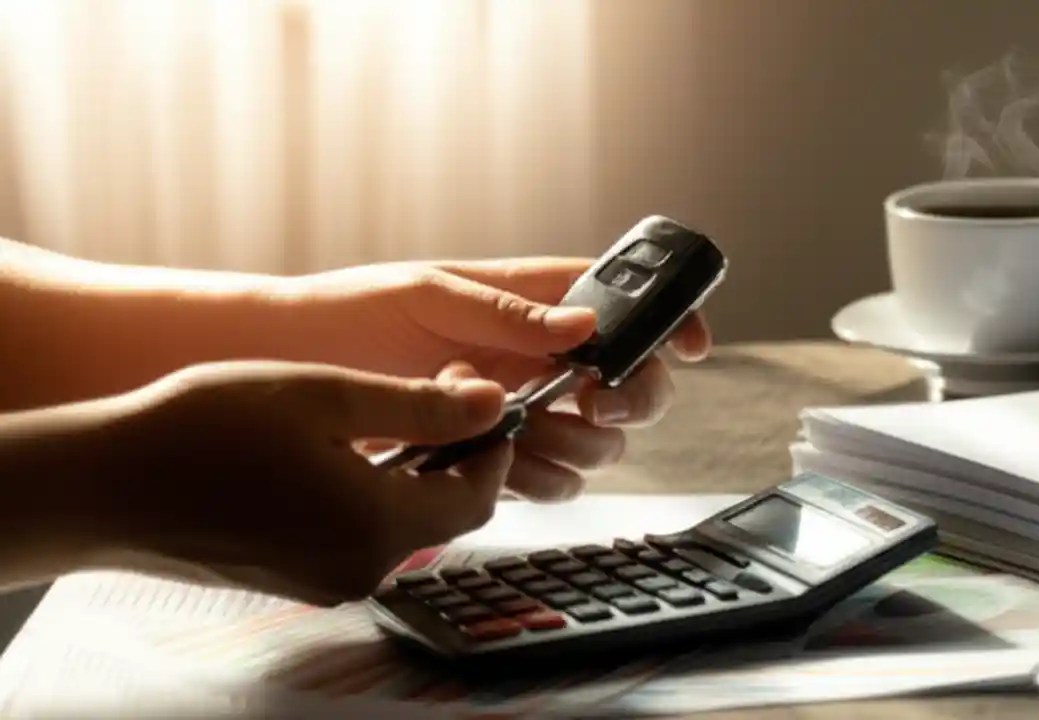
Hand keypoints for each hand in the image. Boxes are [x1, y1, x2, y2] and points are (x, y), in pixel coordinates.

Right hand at [84, 360, 512, 605]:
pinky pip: (359, 538)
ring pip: (402, 526)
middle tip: (439, 392)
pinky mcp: (295, 579)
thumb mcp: (326, 396)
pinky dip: (372, 497)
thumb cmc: (206, 429)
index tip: (485, 398)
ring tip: (389, 413)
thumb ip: (421, 405)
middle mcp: (360, 568)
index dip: (494, 446)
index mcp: (377, 525)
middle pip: (445, 516)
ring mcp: (325, 581)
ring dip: (413, 474)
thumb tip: (493, 403)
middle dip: (455, 457)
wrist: (106, 484)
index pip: (479, 496)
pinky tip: (346, 453)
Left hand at [271, 257, 712, 500]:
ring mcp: (521, 412)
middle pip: (632, 384)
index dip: (669, 321)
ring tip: (524, 428)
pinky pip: (551, 482)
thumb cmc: (352, 311)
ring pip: (599, 443)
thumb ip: (510, 313)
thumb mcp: (430, 294)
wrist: (289, 366)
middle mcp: (538, 359)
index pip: (622, 305)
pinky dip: (539, 479)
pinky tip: (498, 460)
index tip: (690, 342)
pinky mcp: (493, 458)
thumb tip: (584, 326)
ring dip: (578, 442)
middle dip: (634, 395)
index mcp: (531, 302)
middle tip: (596, 396)